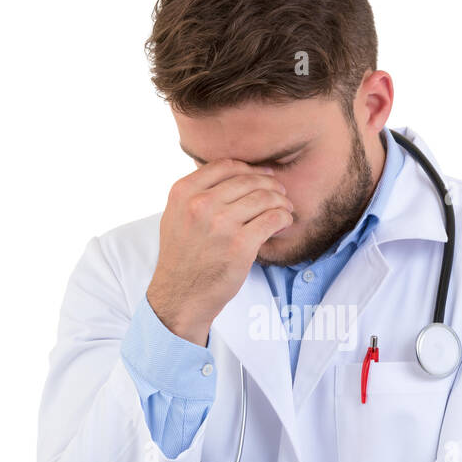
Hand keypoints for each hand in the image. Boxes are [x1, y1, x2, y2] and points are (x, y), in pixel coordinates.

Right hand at [147, 159, 293, 344]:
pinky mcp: (240, 245)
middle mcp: (200, 204)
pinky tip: (285, 222)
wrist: (180, 296)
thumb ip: (195, 193)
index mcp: (183, 192)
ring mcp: (221, 224)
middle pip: (248, 180)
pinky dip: (284, 217)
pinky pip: (273, 219)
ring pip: (264, 197)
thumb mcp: (175, 216)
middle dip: (270, 184)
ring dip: (281, 201)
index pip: (225, 165)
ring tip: (286, 208)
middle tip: (280, 192)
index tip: (262, 175)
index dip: (250, 168)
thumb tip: (231, 174)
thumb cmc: (181, 257)